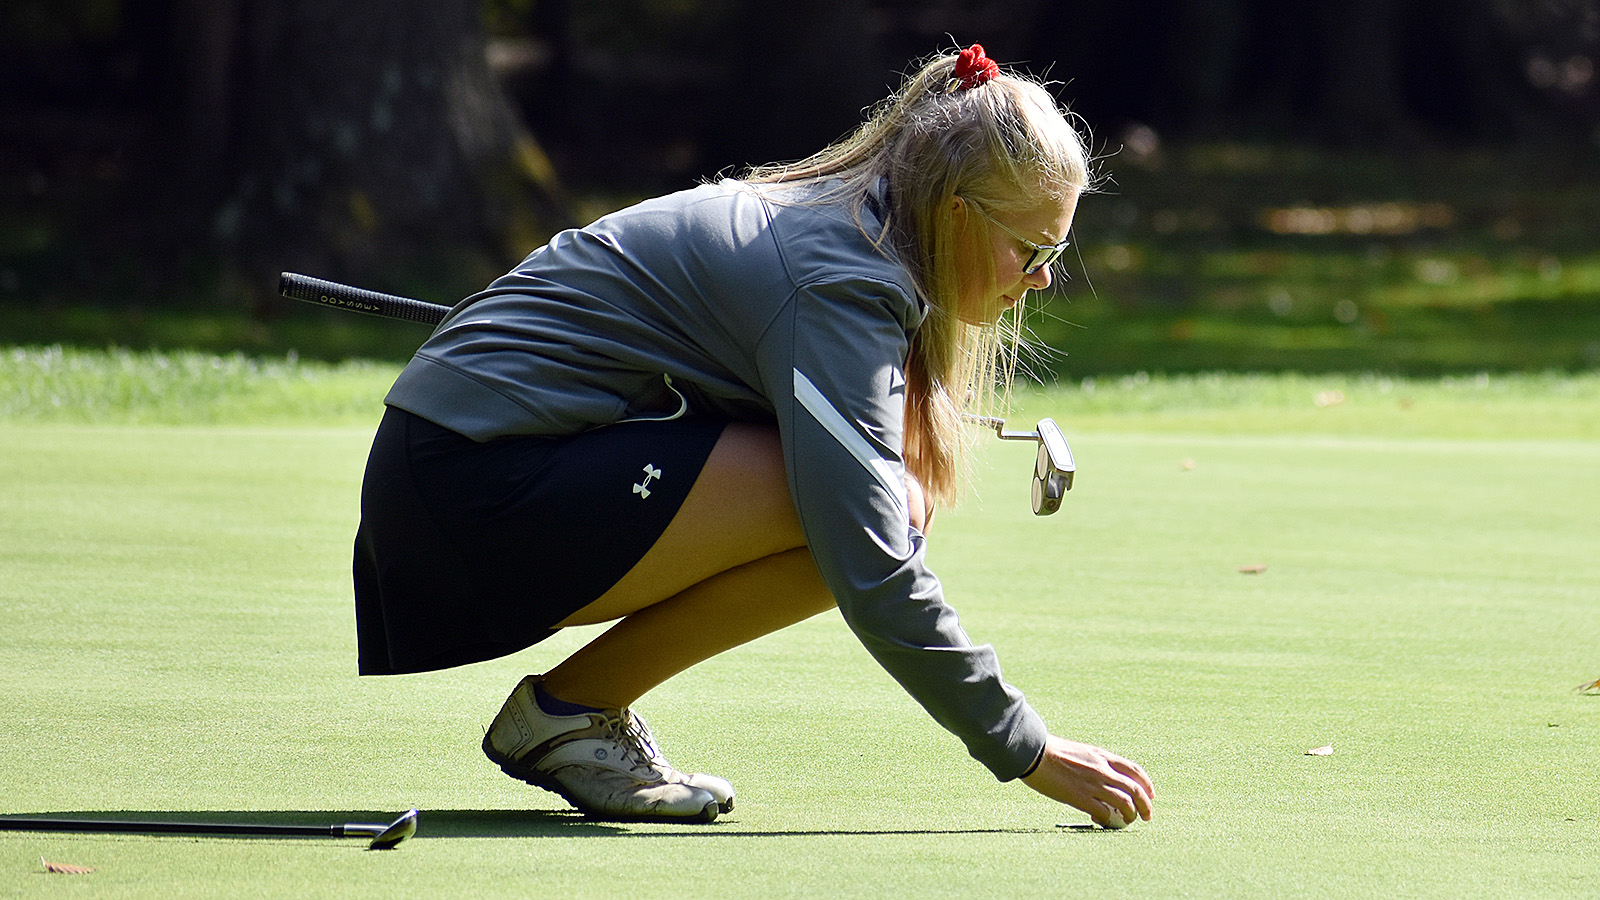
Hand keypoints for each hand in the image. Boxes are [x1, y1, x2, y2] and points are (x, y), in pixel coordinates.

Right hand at [1020, 734, 1154, 826]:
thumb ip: (1094, 764)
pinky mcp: (1081, 798)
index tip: (1150, 794)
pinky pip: (1104, 813)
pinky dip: (1108, 820)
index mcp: (1101, 756)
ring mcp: (1093, 784)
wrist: (1033, 754)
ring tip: (1129, 821)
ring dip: (1130, 815)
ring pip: (1124, 803)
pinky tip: (1102, 821)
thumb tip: (1101, 779)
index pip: (1134, 770)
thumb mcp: (1079, 752)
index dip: (1146, 784)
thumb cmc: (1050, 752)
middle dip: (1145, 804)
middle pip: (1135, 789)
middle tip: (1147, 814)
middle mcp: (1102, 769)